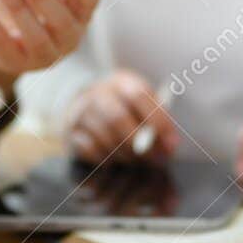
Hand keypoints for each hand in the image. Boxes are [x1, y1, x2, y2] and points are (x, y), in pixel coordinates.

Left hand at [0, 0, 100, 86]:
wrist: (2, 38)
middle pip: (62, 21)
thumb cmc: (28, 3)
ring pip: (35, 36)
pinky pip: (2, 43)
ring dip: (17, 6)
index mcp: (80, 14)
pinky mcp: (16, 63)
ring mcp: (44, 55)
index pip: (90, 0)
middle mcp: (68, 38)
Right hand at [63, 70, 177, 164]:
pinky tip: (114, 158)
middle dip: (140, 144)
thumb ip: (157, 120)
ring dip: (125, 155)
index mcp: (121, 82)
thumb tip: (170, 145)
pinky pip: (89, 149)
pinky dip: (106, 158)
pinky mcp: (71, 131)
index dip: (157, 121)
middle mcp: (98, 93)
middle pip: (117, 118)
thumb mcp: (141, 103)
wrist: (84, 102)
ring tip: (137, 160)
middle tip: (155, 160)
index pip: (139, 95)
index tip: (171, 144)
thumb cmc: (123, 106)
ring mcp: (81, 112)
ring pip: (104, 137)